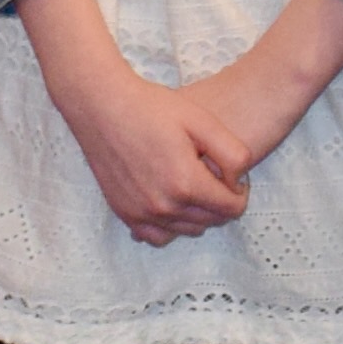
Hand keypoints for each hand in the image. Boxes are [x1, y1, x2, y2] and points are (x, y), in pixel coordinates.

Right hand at [47, 41, 252, 241]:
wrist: (102, 106)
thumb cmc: (153, 108)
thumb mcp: (203, 121)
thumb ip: (233, 154)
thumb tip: (238, 182)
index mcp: (187, 184)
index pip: (232, 209)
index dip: (240, 192)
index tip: (232, 175)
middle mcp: (164, 206)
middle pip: (211, 221)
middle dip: (221, 203)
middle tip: (213, 176)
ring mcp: (142, 213)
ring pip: (187, 230)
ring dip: (198, 214)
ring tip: (193, 185)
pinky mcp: (125, 213)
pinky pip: (157, 237)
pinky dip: (170, 226)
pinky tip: (170, 202)